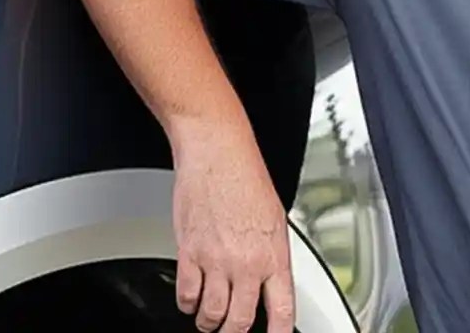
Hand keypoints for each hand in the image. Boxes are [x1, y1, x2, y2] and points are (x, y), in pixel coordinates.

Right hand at [171, 130, 294, 332]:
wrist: (218, 155)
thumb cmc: (247, 179)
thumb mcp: (275, 220)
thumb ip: (271, 256)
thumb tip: (270, 282)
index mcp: (275, 255)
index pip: (282, 310)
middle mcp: (248, 263)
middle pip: (240, 321)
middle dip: (234, 332)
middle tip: (232, 330)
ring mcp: (217, 260)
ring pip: (211, 314)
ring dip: (209, 322)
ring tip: (209, 320)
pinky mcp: (190, 253)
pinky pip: (186, 295)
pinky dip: (187, 304)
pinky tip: (191, 300)